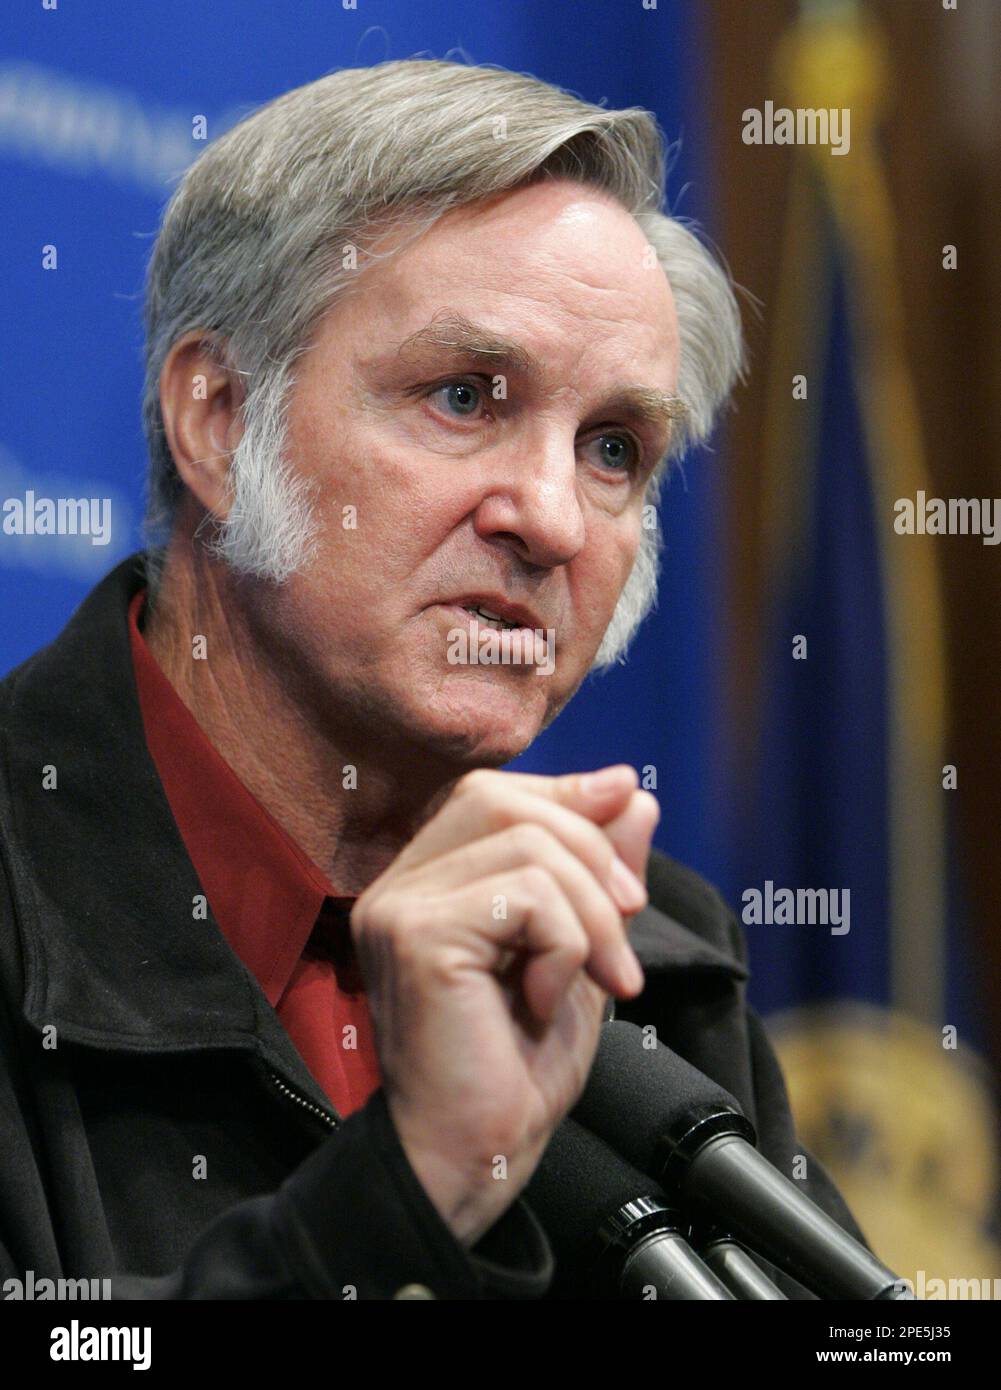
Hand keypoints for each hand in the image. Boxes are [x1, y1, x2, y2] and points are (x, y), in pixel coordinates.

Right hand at [349, 764, 660, 1245]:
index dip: (564, 795)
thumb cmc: (515, 1072)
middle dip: (590, 852)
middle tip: (630, 924)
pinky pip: (526, 896)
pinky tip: (545, 1000)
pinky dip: (566, 946)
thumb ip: (596, 872)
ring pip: (527, 847)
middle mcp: (398, 886)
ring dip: (592, 914)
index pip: (491, 796)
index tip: (627, 802)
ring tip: (604, 978)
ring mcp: (398, 906)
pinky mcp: (416, 934)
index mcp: (426, 884)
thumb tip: (631, 792)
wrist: (475, 1159)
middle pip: (503, 803)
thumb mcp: (579, 952)